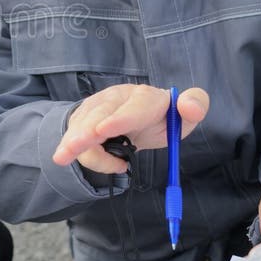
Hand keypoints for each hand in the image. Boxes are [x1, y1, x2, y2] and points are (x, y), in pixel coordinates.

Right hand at [51, 84, 208, 172]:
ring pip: (82, 127)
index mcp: (146, 97)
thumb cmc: (161, 118)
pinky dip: (80, 152)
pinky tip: (101, 163)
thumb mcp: (182, 116)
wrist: (138, 114)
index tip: (103, 130)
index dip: (118, 119)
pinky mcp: (82, 115)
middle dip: (82, 135)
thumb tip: (189, 106)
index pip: (133, 108)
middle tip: (66, 153)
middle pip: (97, 116)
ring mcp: (97, 106)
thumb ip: (194, 107)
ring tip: (66, 160)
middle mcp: (117, 97)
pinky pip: (75, 135)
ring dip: (73, 144)